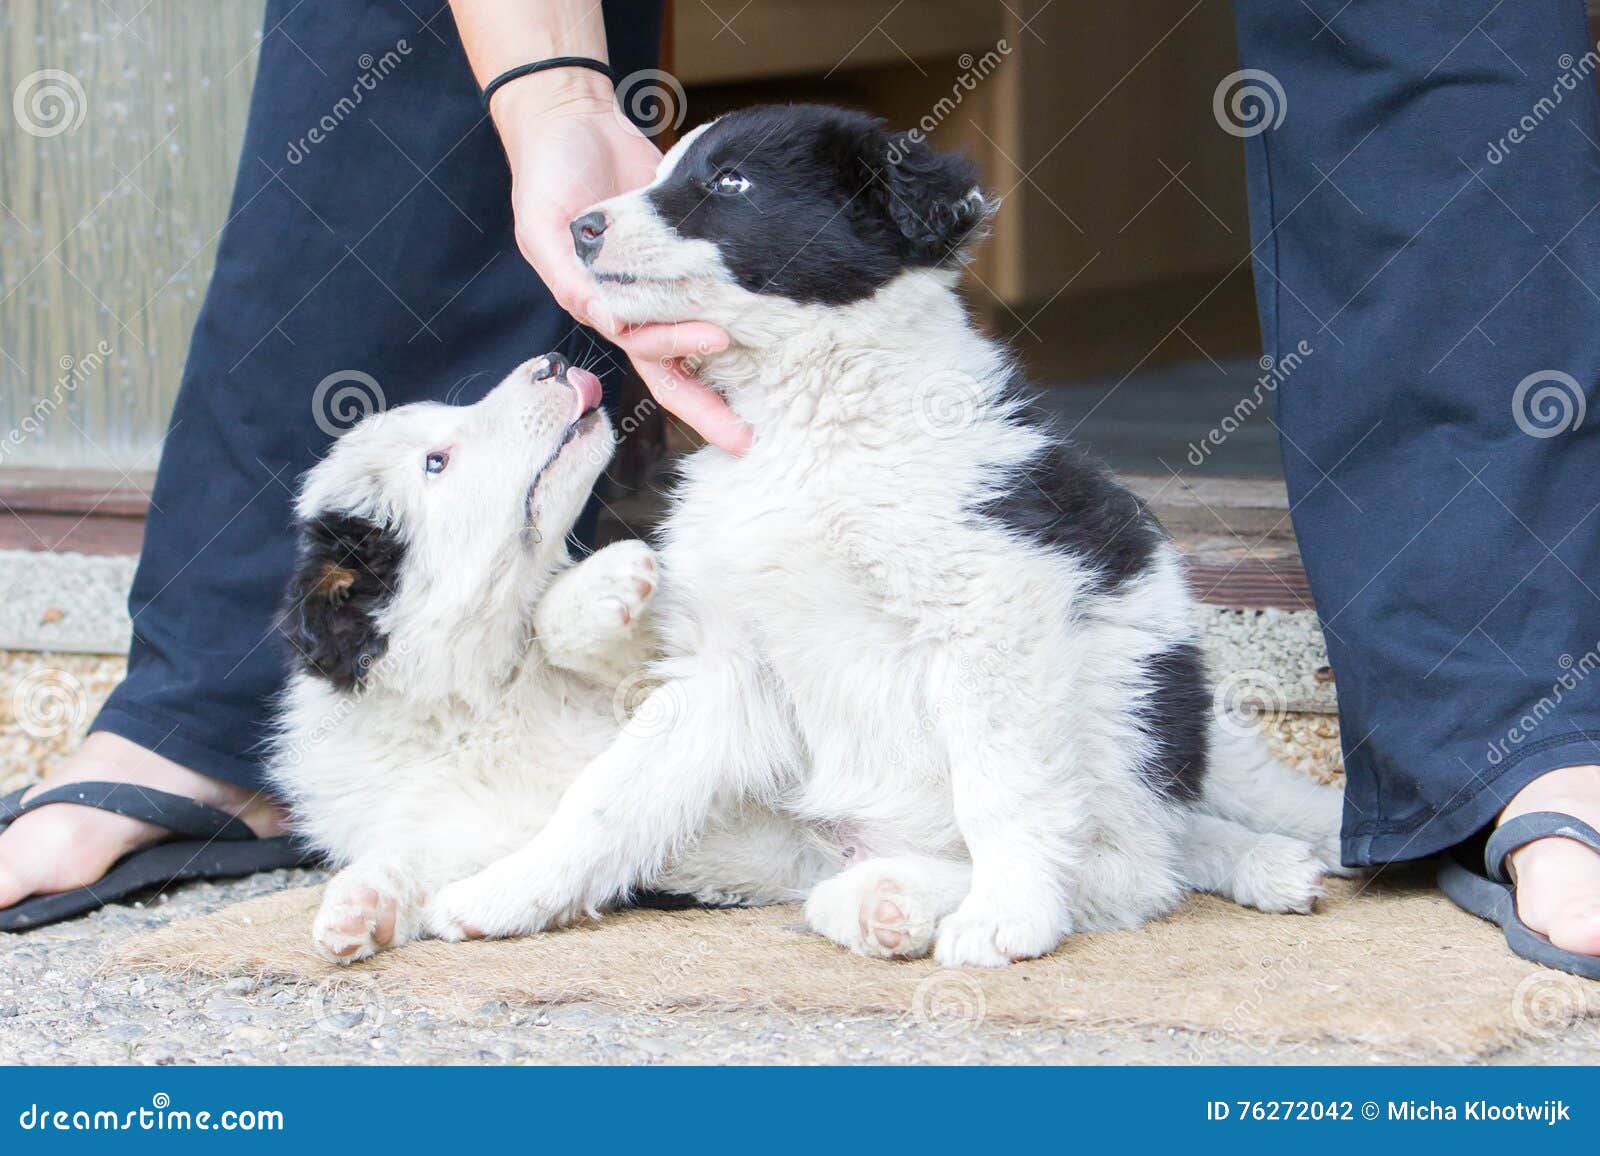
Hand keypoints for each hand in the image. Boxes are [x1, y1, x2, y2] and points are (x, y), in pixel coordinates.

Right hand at [493, 75, 750, 454]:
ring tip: (767, 386)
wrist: (571, 122)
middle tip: (746, 436)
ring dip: (727, 363)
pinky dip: (730, 309)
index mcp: (598, 306)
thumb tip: (604, 319)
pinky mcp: (680, 253)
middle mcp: (633, 306)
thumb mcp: (544, 226)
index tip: (717, 344)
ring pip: (697, 335)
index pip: (645, 351)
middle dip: (708, 406)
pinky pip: (708, 290)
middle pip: (676, 367)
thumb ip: (570, 277)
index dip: (679, 360)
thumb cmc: (547, 174)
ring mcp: (659, 283)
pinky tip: (764, 327)